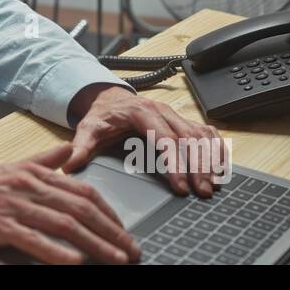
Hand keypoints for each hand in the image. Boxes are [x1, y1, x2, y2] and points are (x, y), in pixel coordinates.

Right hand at [0, 144, 140, 264]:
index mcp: (36, 174)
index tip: (125, 232)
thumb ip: (45, 161)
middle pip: (79, 209)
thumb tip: (70, 150)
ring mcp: (13, 205)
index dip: (109, 213)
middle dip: (110, 232)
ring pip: (62, 224)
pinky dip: (54, 251)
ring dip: (93, 244)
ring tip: (114, 259)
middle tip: (131, 251)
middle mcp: (29, 186)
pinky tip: (73, 261)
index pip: (83, 192)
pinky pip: (31, 238)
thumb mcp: (14, 168)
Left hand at [64, 85, 226, 198]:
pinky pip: (206, 131)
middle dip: (199, 165)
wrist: (108, 98)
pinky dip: (216, 147)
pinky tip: (221, 165)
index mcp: (141, 112)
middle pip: (188, 138)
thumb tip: (69, 165)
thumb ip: (80, 147)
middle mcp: (163, 111)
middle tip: (204, 191)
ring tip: (215, 183)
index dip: (175, 163)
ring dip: (210, 158)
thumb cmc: (102, 116)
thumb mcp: (87, 129)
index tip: (181, 186)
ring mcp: (175, 115)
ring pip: (201, 134)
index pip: (164, 139)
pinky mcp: (182, 121)